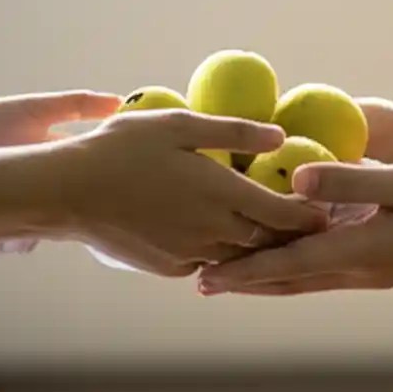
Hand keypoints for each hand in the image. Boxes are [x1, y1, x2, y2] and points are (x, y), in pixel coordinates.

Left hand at [0, 91, 118, 255]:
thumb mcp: (36, 109)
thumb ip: (79, 105)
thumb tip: (120, 101)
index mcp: (50, 158)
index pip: (86, 174)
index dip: (99, 184)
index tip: (111, 193)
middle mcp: (35, 186)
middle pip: (64, 210)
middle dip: (64, 218)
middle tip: (62, 220)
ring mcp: (13, 208)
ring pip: (36, 234)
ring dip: (26, 234)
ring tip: (13, 225)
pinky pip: (6, 245)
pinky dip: (0, 242)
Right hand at [60, 109, 327, 276]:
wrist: (65, 193)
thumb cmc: (121, 148)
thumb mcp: (179, 124)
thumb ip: (234, 130)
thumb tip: (281, 136)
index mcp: (221, 193)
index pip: (285, 213)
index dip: (310, 215)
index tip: (327, 210)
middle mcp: (213, 230)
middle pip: (268, 239)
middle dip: (290, 232)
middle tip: (308, 220)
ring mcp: (192, 253)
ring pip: (240, 253)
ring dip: (257, 243)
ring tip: (271, 227)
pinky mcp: (170, 268)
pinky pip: (208, 260)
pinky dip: (220, 249)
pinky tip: (222, 234)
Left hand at [197, 161, 392, 294]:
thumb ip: (350, 179)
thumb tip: (296, 179)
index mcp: (360, 250)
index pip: (288, 264)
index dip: (244, 271)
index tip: (205, 278)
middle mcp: (359, 268)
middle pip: (288, 279)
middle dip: (245, 280)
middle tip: (202, 280)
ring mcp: (371, 267)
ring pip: (306, 276)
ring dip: (267, 274)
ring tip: (232, 273)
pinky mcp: (382, 259)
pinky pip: (326, 265)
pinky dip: (295, 263)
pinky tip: (288, 251)